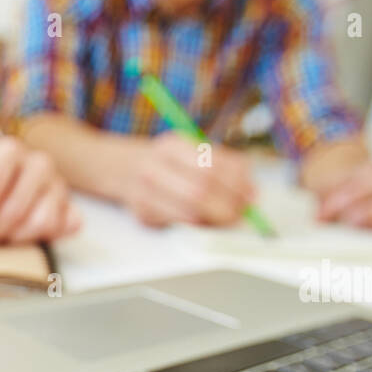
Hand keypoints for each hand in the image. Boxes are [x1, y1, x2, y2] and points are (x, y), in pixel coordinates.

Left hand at [0, 137, 80, 245]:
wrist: (5, 182)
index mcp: (9, 151)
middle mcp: (39, 163)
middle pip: (14, 207)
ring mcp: (59, 186)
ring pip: (39, 221)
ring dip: (13, 239)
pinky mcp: (71, 209)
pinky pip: (59, 230)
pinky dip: (41, 239)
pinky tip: (23, 240)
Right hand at [121, 131, 254, 227]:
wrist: (120, 168)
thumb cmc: (165, 162)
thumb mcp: (188, 151)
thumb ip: (221, 166)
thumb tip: (252, 193)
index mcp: (173, 145)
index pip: (213, 166)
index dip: (237, 184)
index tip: (251, 196)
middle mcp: (155, 165)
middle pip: (201, 190)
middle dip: (228, 206)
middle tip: (241, 214)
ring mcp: (144, 191)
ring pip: (190, 211)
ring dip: (214, 219)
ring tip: (227, 219)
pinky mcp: (141, 213)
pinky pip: (177, 224)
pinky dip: (196, 225)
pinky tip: (205, 222)